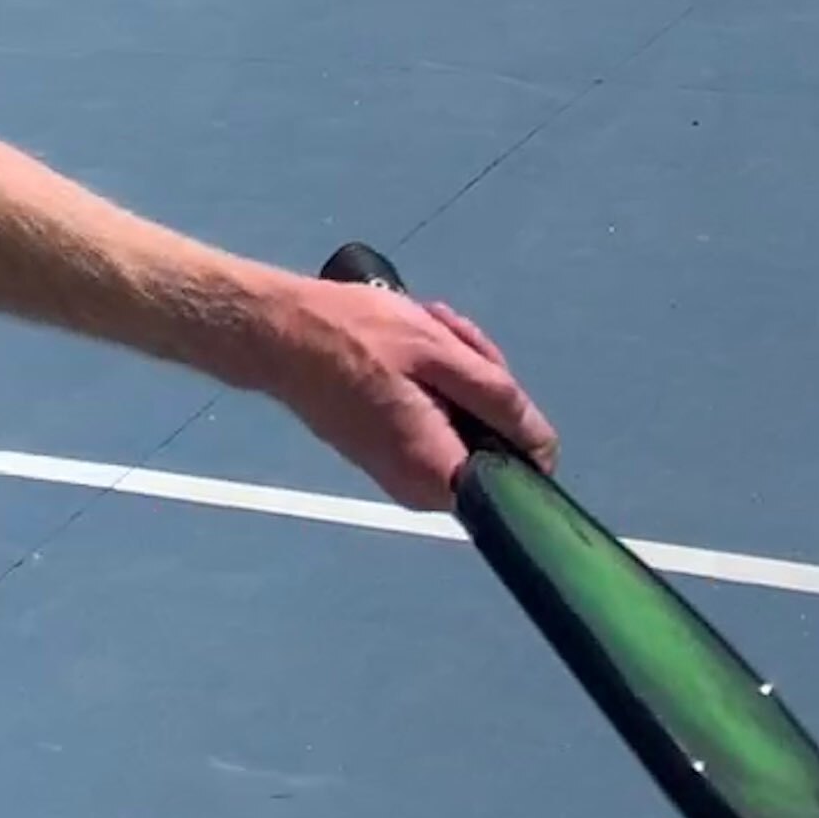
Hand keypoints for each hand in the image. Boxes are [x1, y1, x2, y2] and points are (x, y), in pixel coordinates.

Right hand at [249, 275, 557, 511]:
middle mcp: (421, 491)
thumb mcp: (436, 350)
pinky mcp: (384, 454)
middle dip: (480, 382)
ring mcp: (400, 475)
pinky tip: (406, 343)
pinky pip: (431, 425)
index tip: (486, 378)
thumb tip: (543, 445)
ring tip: (423, 326)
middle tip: (447, 333)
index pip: (518, 474)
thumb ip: (498, 398)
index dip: (517, 425)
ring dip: (454, 374)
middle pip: (489, 443)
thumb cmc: (353, 335)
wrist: (275, 332)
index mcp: (439, 474)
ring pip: (461, 427)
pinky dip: (429, 384)